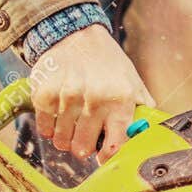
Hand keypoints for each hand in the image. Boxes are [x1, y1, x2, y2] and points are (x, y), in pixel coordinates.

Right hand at [30, 27, 154, 162]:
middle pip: (83, 147)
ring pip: (62, 141)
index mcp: (121, 99)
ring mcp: (68, 96)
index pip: (115, 144)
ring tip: (71, 126)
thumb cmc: (108, 63)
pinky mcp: (45, 93)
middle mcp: (95, 99)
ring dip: (65, 139)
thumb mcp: (133, 82)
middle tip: (84, 139)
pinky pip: (44, 129)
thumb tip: (148, 136)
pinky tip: (57, 117)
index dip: (107, 156)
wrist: (76, 34)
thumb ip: (142, 110)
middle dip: (83, 148)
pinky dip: (49, 128)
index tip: (102, 157)